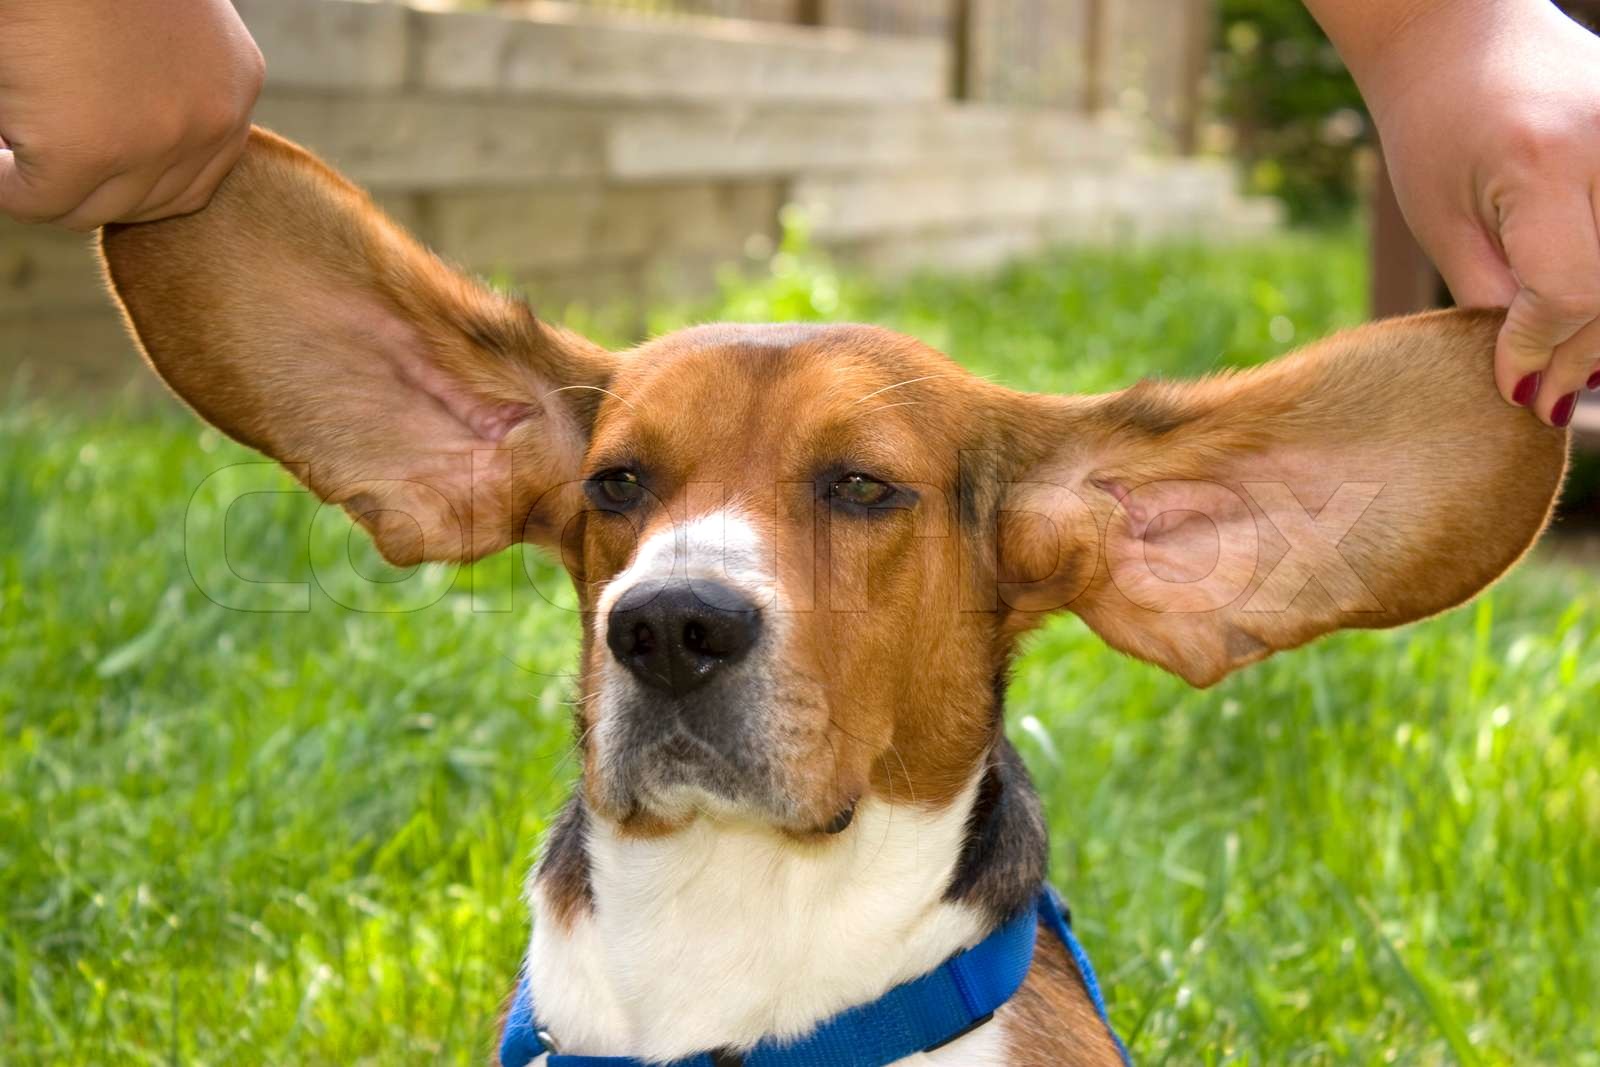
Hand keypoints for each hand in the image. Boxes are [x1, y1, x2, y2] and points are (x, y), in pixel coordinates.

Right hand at [0, 0, 263, 230]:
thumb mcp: (160, 22)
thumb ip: (159, 79)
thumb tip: (116, 133)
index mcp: (233, 83)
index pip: (194, 175)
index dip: (131, 176)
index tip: (83, 158)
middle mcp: (211, 120)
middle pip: (144, 201)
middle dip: (87, 186)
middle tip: (35, 157)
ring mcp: (156, 141)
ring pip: (89, 208)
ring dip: (43, 186)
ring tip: (12, 151)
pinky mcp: (87, 150)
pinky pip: (37, 201)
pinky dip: (3, 183)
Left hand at [1355, 0, 1599, 426]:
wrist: (1462, 40)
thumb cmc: (1435, 132)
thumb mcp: (1443, 225)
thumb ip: (1493, 298)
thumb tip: (1534, 374)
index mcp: (1543, 164)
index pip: (1568, 294)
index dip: (1540, 351)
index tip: (1515, 390)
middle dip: (1581, 355)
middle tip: (1545, 399)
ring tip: (1571, 365)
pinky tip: (1591, 318)